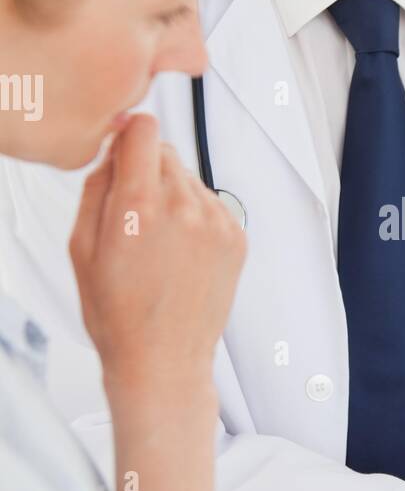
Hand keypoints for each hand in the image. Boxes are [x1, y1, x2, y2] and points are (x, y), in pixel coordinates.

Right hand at [69, 114, 245, 395]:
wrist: (163, 361)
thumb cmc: (118, 313)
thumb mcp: (81, 247)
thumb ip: (96, 186)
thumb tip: (115, 148)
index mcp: (139, 208)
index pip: (142, 129)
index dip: (127, 138)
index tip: (122, 156)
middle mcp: (183, 208)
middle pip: (165, 153)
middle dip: (146, 172)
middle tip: (134, 217)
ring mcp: (217, 223)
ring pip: (189, 178)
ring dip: (172, 196)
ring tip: (158, 243)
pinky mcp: (237, 238)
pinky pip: (212, 203)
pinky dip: (195, 217)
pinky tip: (180, 254)